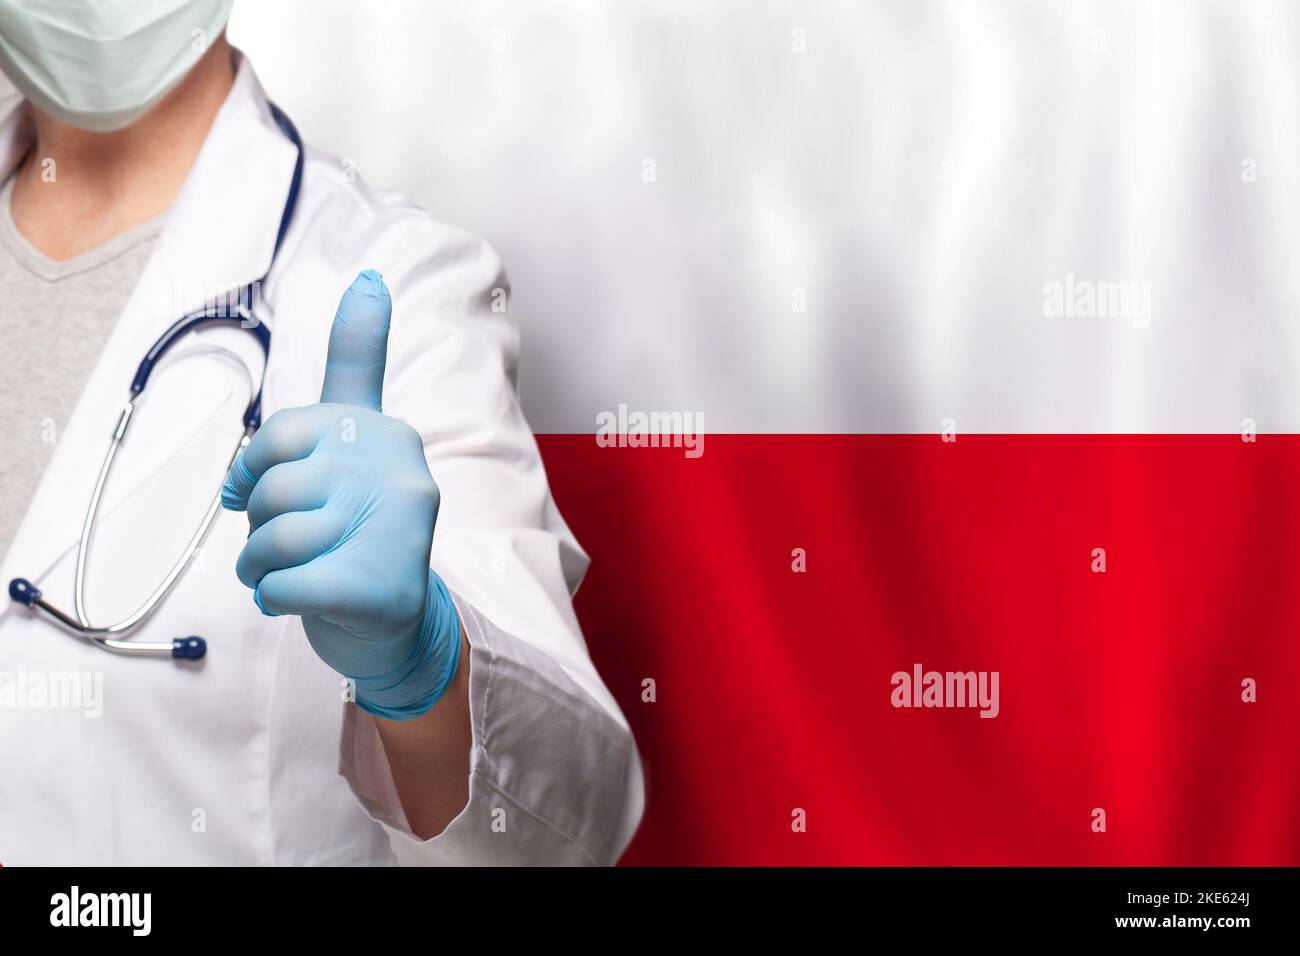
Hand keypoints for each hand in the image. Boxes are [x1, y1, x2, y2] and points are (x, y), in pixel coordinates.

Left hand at [220, 269, 460, 719]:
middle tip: (286, 543)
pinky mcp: (377, 586)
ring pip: (272, 540)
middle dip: (258, 524)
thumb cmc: (360, 528)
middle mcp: (399, 473)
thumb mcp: (358, 442)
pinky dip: (272, 599)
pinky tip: (300, 599)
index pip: (285, 432)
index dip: (255, 467)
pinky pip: (281, 585)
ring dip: (261, 567)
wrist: (398, 624)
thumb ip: (359, 364)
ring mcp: (395, 531)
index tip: (265, 484)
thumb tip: (370, 279)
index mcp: (388, 433)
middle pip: (273, 488)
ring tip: (292, 574)